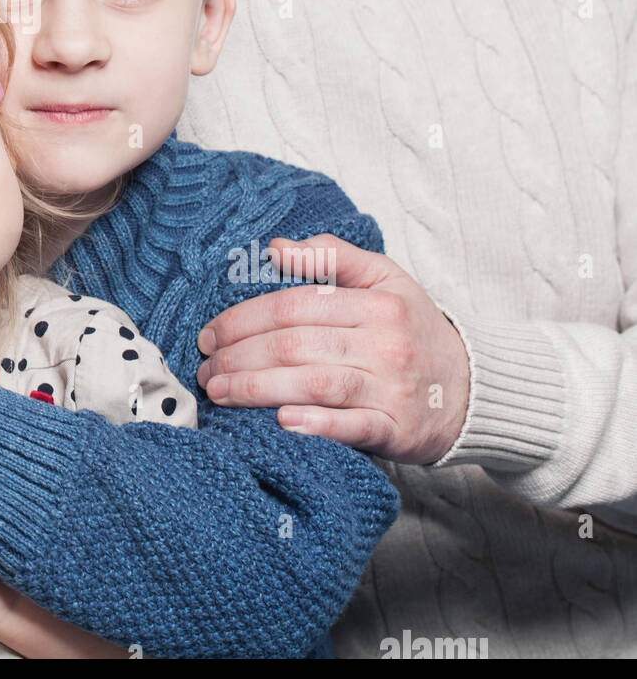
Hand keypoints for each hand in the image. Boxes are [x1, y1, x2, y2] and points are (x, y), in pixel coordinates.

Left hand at [196, 234, 469, 464]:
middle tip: (205, 368)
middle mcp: (384, 344)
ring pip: (314, 384)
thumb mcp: (384, 278)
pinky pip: (352, 428)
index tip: (209, 334)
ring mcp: (392, 390)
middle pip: (295, 345)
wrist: (474, 388)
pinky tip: (280, 422)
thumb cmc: (414, 329)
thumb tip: (275, 247)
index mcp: (376, 304)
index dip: (243, 319)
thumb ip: (331, 255)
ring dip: (258, 389)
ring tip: (220, 392)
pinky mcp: (398, 430)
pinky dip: (315, 425)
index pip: (293, 306)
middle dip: (239, 356)